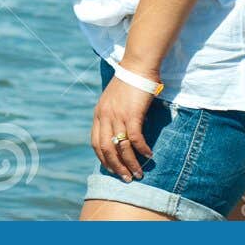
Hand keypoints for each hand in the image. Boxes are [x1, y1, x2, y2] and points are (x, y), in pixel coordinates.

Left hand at [90, 66, 157, 180]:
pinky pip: (135, 138)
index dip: (104, 159)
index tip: (112, 169)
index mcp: (99, 114)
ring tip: (139, 173)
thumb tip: (121, 134)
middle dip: (116, 167)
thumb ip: (113, 116)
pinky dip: (141, 150)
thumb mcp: (114, 100)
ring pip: (121, 147)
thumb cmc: (129, 83)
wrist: (137, 66)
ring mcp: (117, 115)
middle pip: (106, 149)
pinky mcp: (132, 114)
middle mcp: (105, 116)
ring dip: (130, 163)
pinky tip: (148, 155)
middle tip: (126, 178)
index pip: (96, 143)